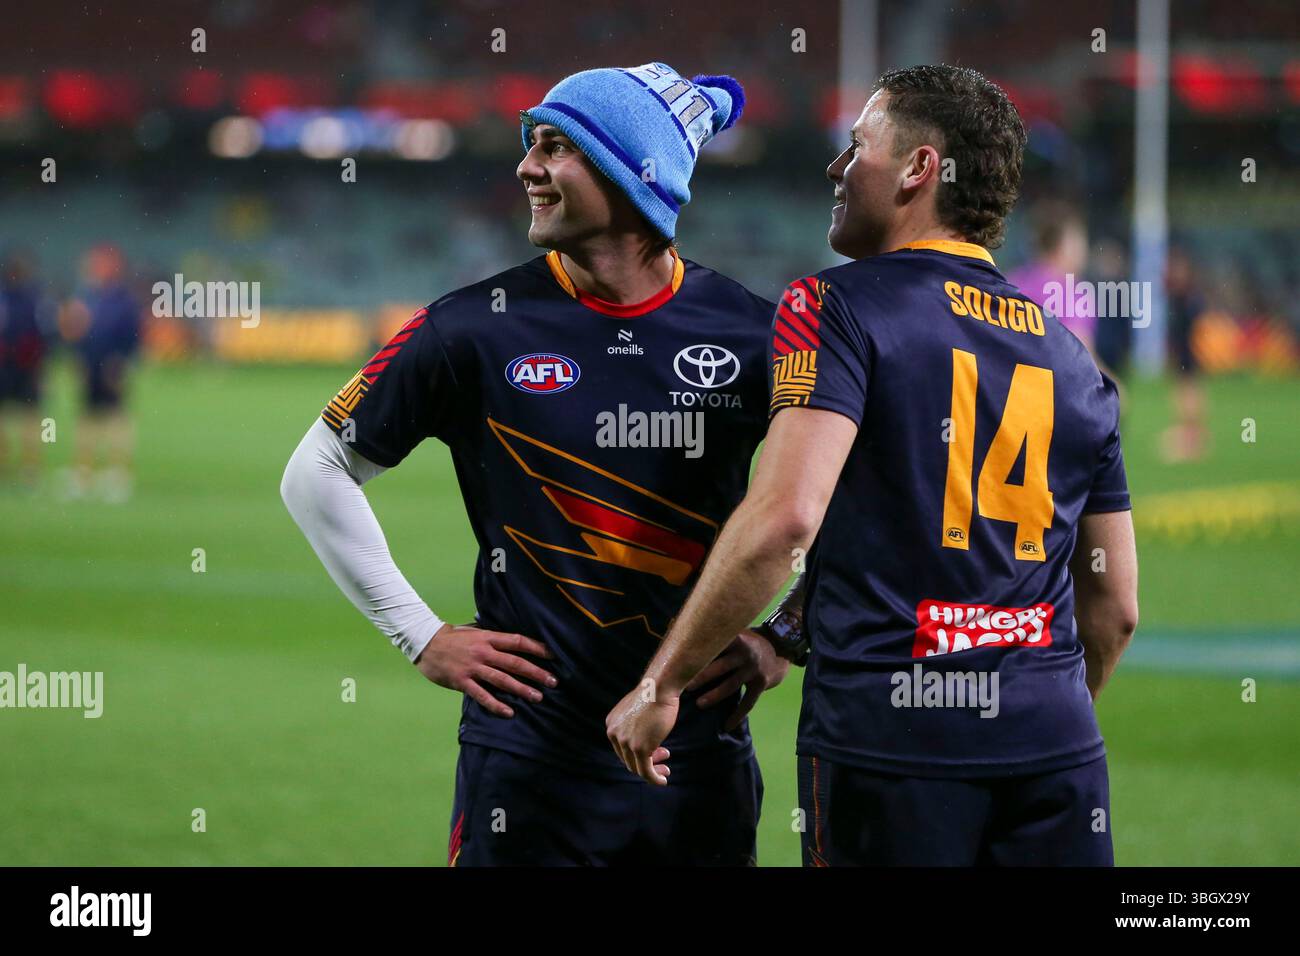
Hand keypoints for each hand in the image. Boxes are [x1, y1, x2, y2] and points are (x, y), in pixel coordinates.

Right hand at [415, 623, 555, 717]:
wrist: (425, 643)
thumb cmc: (452, 637)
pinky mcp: (462, 682)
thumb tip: (512, 641)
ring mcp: (473, 668)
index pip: (518, 642)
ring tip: (538, 697)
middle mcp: (484, 652)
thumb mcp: (474, 631)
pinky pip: (482, 695)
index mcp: (488, 638)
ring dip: (522, 689)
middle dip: (536, 672)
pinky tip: (509, 712)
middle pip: (515, 663)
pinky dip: (496, 704)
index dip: (537, 648)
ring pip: (502, 680)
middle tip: (553, 681)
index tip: (553, 655)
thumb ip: (492, 637)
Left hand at [606, 682, 678, 785]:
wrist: (659, 688)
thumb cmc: (653, 694)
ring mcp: (626, 742)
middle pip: (628, 758)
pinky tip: (663, 780)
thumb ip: (635, 725)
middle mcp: (614, 734)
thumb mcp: (637, 711)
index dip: (638, 753)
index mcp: (611, 725)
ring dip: (652, 771)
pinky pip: (646, 771)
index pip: (622, 748)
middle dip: (647, 761)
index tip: (656, 751)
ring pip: (637, 767)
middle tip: (664, 759)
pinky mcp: (640, 749)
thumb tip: (643, 738)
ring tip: (665, 772)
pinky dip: (654, 778)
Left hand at [684, 629, 789, 730]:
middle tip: (685, 687)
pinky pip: (748, 702)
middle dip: (701, 677)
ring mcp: (753, 669)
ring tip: (700, 704)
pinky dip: (737, 715)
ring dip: (715, 696)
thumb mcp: (734, 633)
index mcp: (735, 639)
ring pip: (731, 685)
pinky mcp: (761, 684)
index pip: (714, 647)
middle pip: (720, 667)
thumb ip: (712, 635)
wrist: (780, 648)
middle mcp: (744, 653)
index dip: (698, 655)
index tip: (681, 664)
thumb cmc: (746, 642)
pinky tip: (727, 725)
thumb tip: (673, 624)